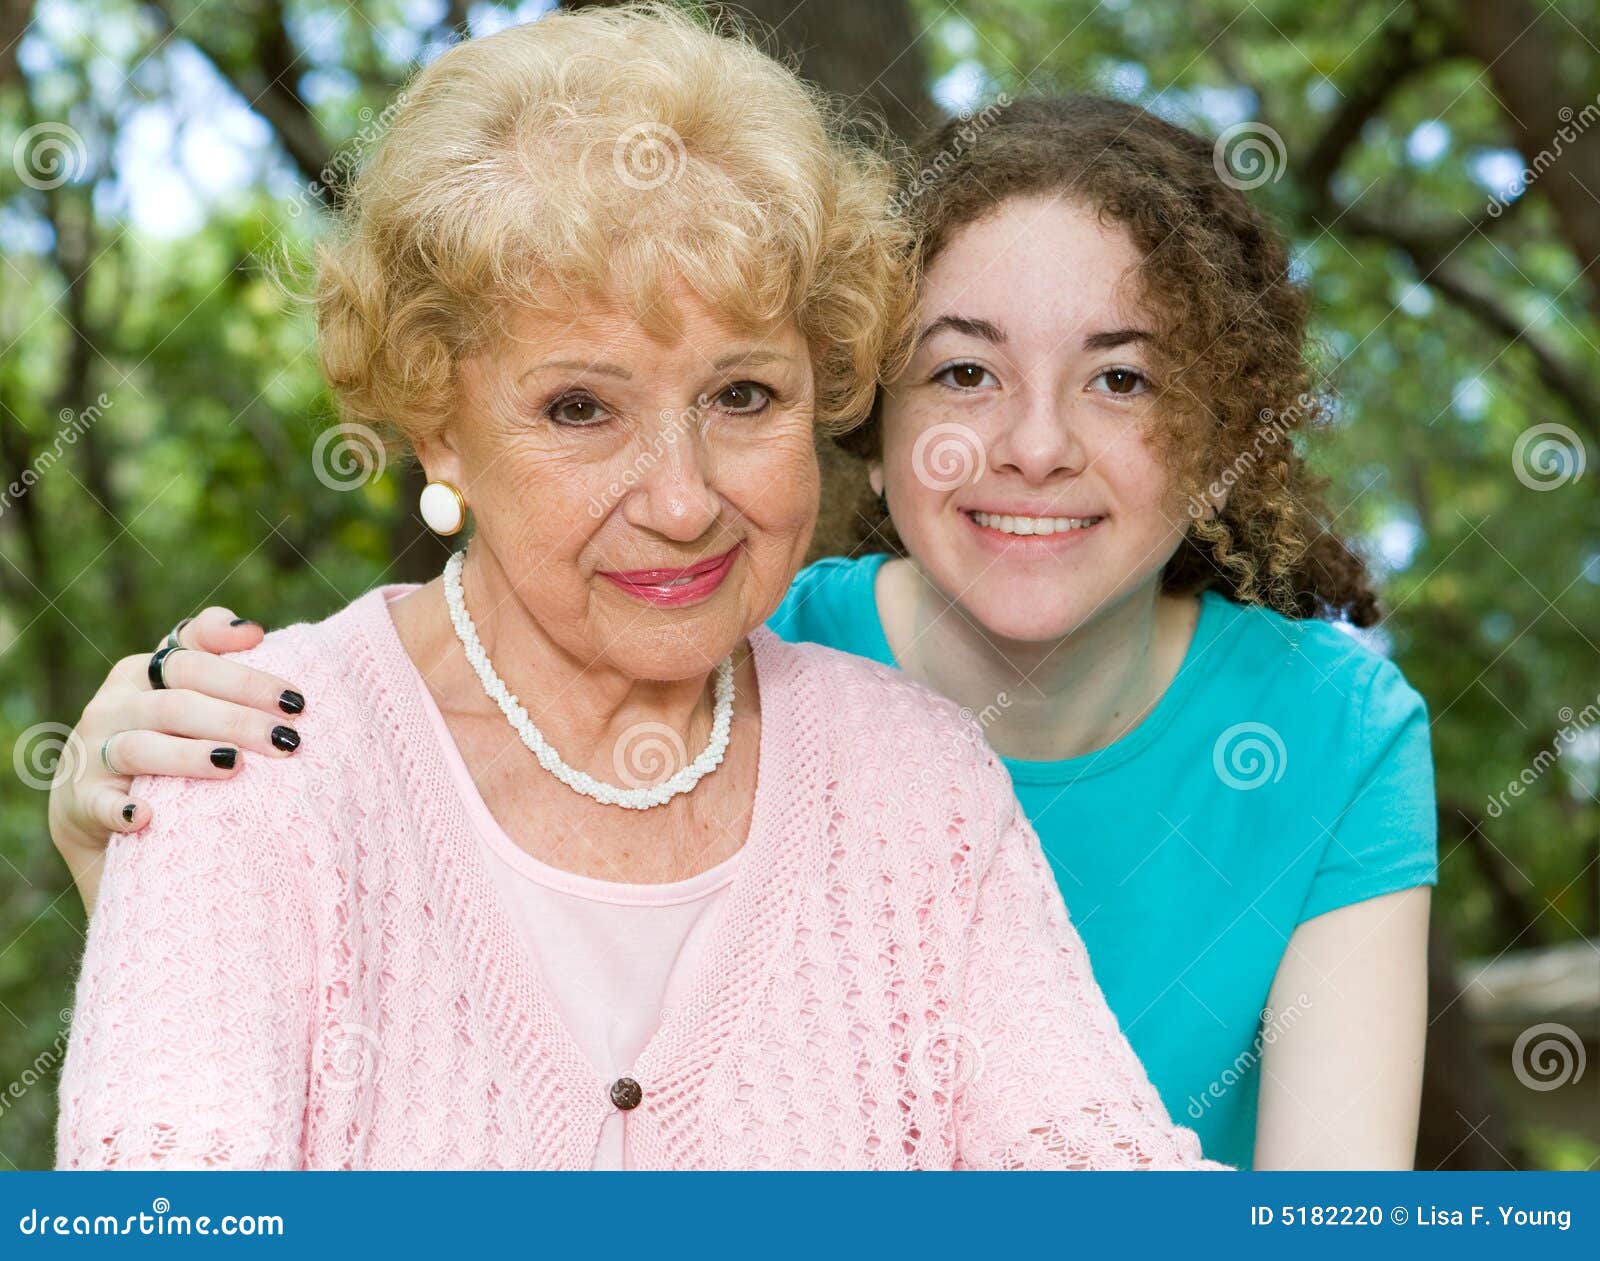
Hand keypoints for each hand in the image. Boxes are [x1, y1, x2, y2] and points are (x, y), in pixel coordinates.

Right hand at [48, 607, 305, 909]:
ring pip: (141, 748)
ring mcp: (93, 752)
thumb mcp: (178, 688)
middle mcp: (114, 705)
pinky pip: (99, 803)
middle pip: (177, 705)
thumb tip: (252, 631)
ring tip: (234, 765)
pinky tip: (145, 815)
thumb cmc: (158, 733)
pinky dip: (119, 809)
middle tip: (287, 741)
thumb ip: (211, 650)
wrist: (95, 802)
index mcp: (142, 672)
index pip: (195, 664)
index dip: (245, 679)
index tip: (295, 699)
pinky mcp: (83, 800)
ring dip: (189, 757)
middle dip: (237, 720)